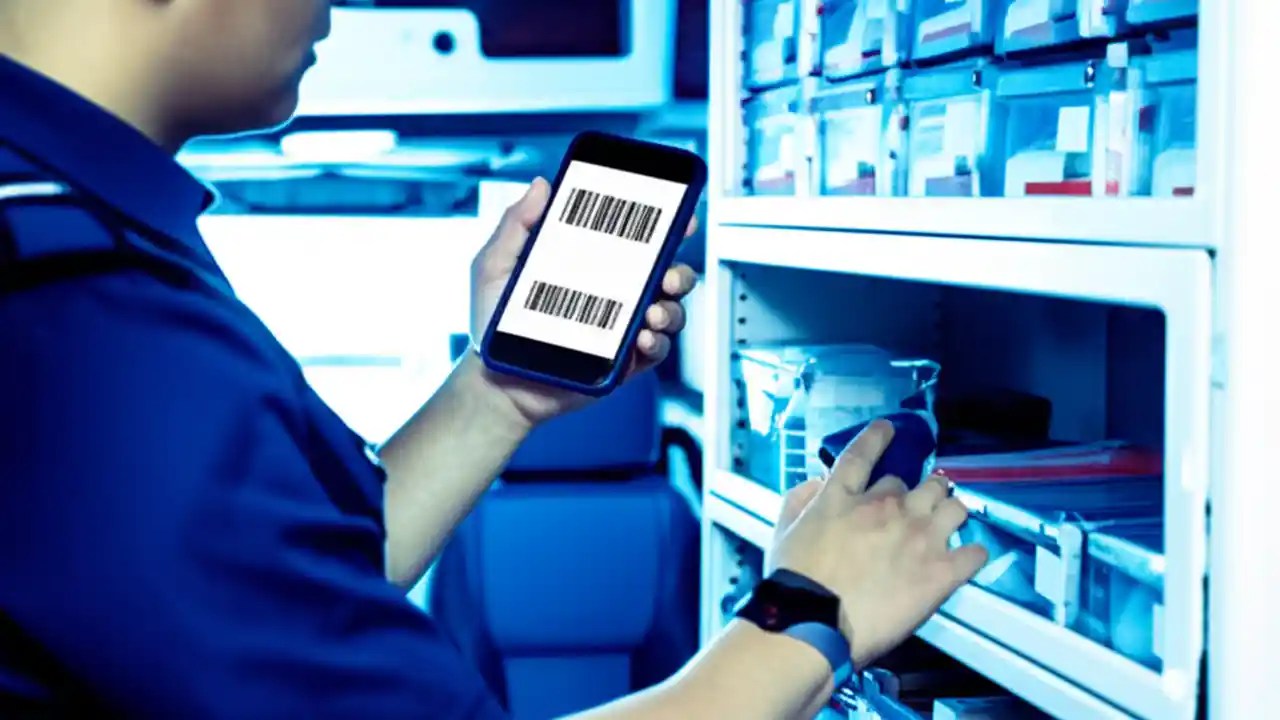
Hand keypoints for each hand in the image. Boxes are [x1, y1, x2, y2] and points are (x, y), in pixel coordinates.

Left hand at [467, 177, 699, 425]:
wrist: (495, 380)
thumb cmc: (493, 325)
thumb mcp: (496, 265)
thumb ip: (516, 224)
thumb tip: (542, 186)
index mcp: (591, 266)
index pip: (637, 241)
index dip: (665, 226)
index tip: (678, 216)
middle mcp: (615, 295)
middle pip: (666, 275)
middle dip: (678, 270)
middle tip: (667, 273)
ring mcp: (622, 329)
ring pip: (670, 311)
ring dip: (671, 308)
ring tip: (652, 313)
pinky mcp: (624, 362)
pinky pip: (656, 350)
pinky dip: (657, 342)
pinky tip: (641, 338)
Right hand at [765, 421, 987, 668]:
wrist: (814, 623)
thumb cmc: (793, 583)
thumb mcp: (782, 531)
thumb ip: (799, 499)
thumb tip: (816, 482)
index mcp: (844, 498)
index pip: (863, 454)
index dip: (877, 437)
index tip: (887, 428)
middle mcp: (887, 508)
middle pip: (921, 483)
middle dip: (922, 492)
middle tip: (919, 507)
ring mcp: (918, 537)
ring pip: (956, 506)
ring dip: (952, 513)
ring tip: (947, 525)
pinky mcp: (940, 572)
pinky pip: (975, 553)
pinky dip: (973, 554)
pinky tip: (966, 559)